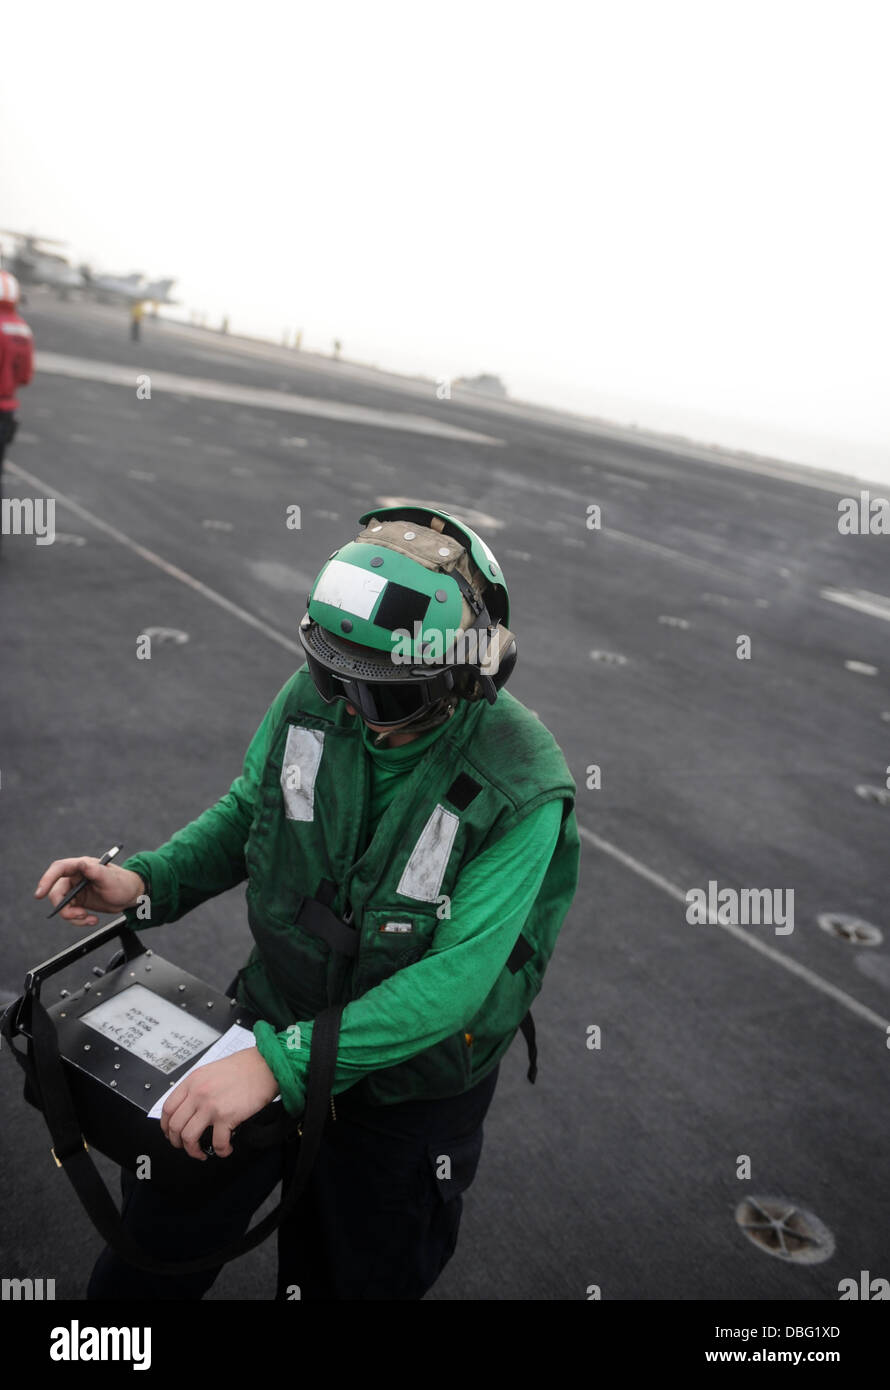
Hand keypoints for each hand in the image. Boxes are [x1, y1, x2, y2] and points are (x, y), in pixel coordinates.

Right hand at [34, 857, 145, 927]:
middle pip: (57, 892)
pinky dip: (79, 920)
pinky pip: (70, 913)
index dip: (46, 879)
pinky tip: (92, 920)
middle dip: (65, 907)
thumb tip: (82, 864)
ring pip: (62, 906)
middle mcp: (75, 877)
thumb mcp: (110, 879)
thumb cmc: (123, 883)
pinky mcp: (78, 902)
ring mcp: (76, 890)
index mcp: (81, 866)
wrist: (131, 896)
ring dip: (73, 916)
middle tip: (79, 915)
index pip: (58, 869)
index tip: (40, 894)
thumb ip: (96, 872)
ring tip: (90, 919)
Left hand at [160, 1048, 279, 1159]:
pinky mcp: (227, 1116)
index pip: (168, 1108)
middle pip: (175, 1126)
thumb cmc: (244, 1067)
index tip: (171, 1133)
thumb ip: (198, 1087)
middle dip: (178, 1142)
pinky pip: (217, 1142)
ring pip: (189, 1137)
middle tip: (185, 1146)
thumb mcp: (212, 1071)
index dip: (166, 1126)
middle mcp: (198, 1093)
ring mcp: (211, 1106)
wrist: (265, 1065)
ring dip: (193, 1151)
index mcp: (192, 1081)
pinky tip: (226, 1149)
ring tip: (202, 1153)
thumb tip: (191, 1108)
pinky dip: (221, 1151)